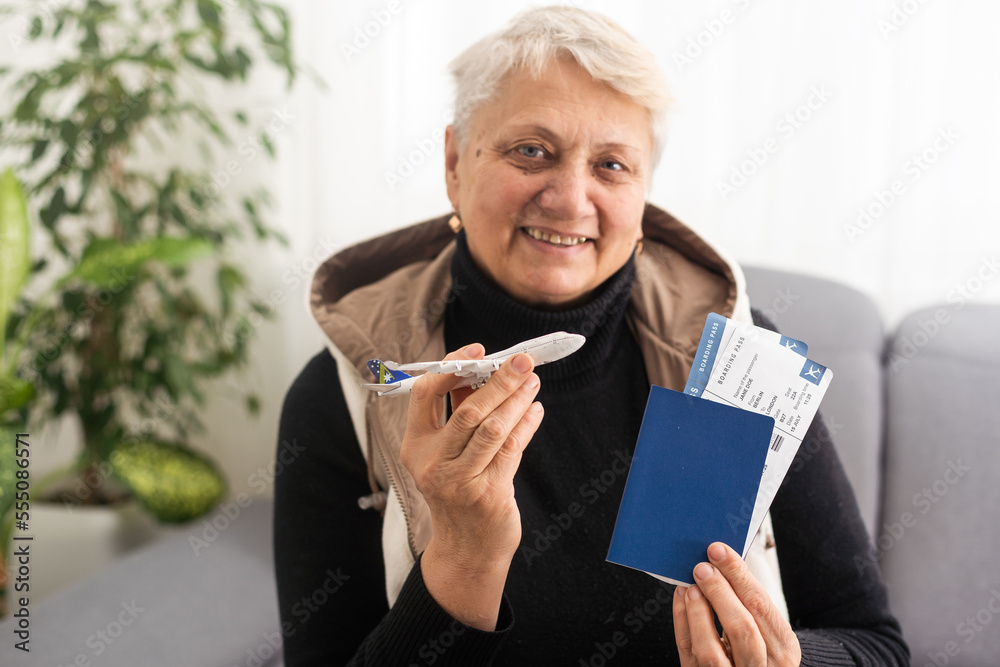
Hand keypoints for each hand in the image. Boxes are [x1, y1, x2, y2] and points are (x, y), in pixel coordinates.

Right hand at [400, 343, 542, 629]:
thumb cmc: (458, 493)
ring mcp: (459, 481)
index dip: (452, 367)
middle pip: (467, 411)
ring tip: (532, 382)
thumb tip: (485, 372)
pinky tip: (535, 411)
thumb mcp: (445, 455)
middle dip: (498, 381)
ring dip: (517, 401)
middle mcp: (432, 463)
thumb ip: (458, 417)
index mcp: (415, 446)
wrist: (466, 550)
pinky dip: (526, 426)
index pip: (426, 394)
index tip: (478, 351)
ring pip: (492, 429)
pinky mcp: (487, 494)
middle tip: (522, 361)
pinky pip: (511, 450)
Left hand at [673, 542, 800, 665]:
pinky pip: (689, 653)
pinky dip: (682, 622)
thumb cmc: (761, 647)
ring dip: (697, 612)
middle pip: (741, 629)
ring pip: (711, 651)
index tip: (719, 550)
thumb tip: (722, 560)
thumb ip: (750, 602)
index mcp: (783, 649)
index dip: (738, 575)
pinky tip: (683, 598)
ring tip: (691, 586)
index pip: (760, 606)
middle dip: (719, 592)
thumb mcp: (768, 629)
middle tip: (702, 567)